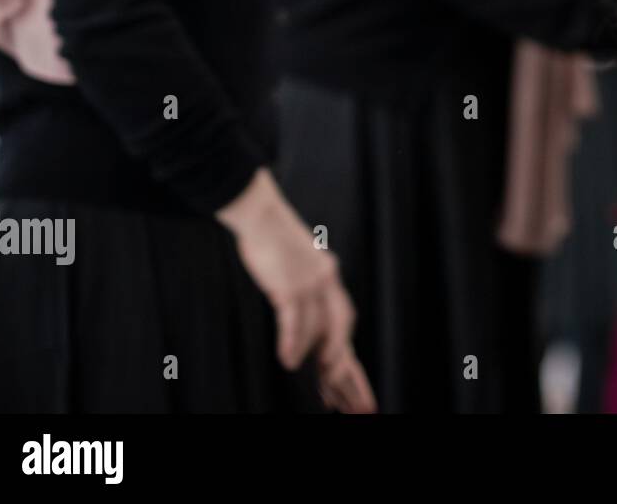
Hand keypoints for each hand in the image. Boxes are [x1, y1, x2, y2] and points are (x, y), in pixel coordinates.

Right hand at [217, 168, 376, 412]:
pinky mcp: (289, 285)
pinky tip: (289, 362)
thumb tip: (304, 322)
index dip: (349, 355)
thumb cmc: (273, 240)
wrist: (260, 214)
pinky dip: (293, 343)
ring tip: (321, 392)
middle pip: (343, 332)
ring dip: (320, 362)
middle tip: (355, 403)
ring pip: (321, 332)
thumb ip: (306, 289)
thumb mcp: (298, 264)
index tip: (352, 385)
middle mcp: (327, 281)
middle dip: (347, 371)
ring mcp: (310, 283)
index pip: (346, 323)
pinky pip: (295, 321)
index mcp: (330, 277)